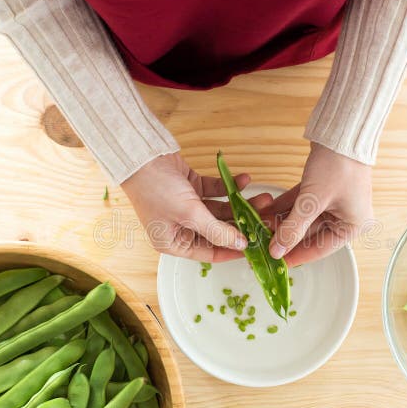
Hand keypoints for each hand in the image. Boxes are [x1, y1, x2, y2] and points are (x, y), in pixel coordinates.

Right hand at [121, 153, 272, 261]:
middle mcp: (180, 227)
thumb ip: (217, 230)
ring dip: (241, 203)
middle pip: (219, 230)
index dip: (235, 249)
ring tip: (263, 198)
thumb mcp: (188, 214)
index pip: (210, 252)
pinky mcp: (190, 188)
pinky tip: (244, 179)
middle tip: (266, 218)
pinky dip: (229, 186)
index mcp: (173, 242)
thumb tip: (241, 245)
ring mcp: (186, 207)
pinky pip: (215, 191)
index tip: (257, 245)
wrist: (140, 155)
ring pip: (220, 210)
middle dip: (243, 223)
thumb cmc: (154, 189)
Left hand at [264, 143, 372, 266]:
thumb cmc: (336, 165)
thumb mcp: (312, 200)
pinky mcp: (323, 190)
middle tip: (259, 242)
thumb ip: (293, 228)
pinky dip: (283, 207)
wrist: (342, 130)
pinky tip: (263, 211)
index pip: (318, 249)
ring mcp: (334, 204)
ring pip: (301, 219)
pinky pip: (300, 205)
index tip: (273, 262)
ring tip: (256, 225)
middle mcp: (345, 218)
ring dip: (279, 221)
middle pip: (308, 234)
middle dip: (282, 236)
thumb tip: (277, 251)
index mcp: (352, 227)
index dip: (294, 256)